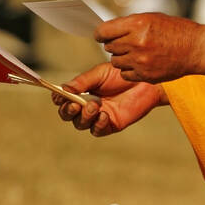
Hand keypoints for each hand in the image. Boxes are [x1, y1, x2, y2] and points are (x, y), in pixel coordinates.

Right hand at [52, 62, 166, 137]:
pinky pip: (97, 130)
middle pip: (68, 114)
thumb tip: (65, 89)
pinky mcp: (110, 124)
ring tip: (95, 105)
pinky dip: (97, 124)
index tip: (59, 96)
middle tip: (75, 104)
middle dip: (68, 111)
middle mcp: (86, 105)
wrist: (145, 82)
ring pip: (80, 124)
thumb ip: (83, 81)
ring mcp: (97, 116)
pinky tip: (104, 115)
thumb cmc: (122, 75)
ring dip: (84, 116)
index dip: (58, 99)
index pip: (63, 98)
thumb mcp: (101, 73)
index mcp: (81, 91)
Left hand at [95, 13, 204, 82]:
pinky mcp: (145, 75)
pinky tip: (141, 64)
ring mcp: (140, 61)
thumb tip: (109, 30)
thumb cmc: (176, 30)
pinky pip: (125, 74)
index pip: (103, 31)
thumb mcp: (152, 18)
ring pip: (115, 62)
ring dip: (121, 58)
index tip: (102, 35)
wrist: (196, 49)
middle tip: (126, 43)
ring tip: (136, 53)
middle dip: (114, 45)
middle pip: (109, 47)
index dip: (100, 34)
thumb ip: (129, 24)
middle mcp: (136, 43)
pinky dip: (129, 70)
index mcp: (137, 24)